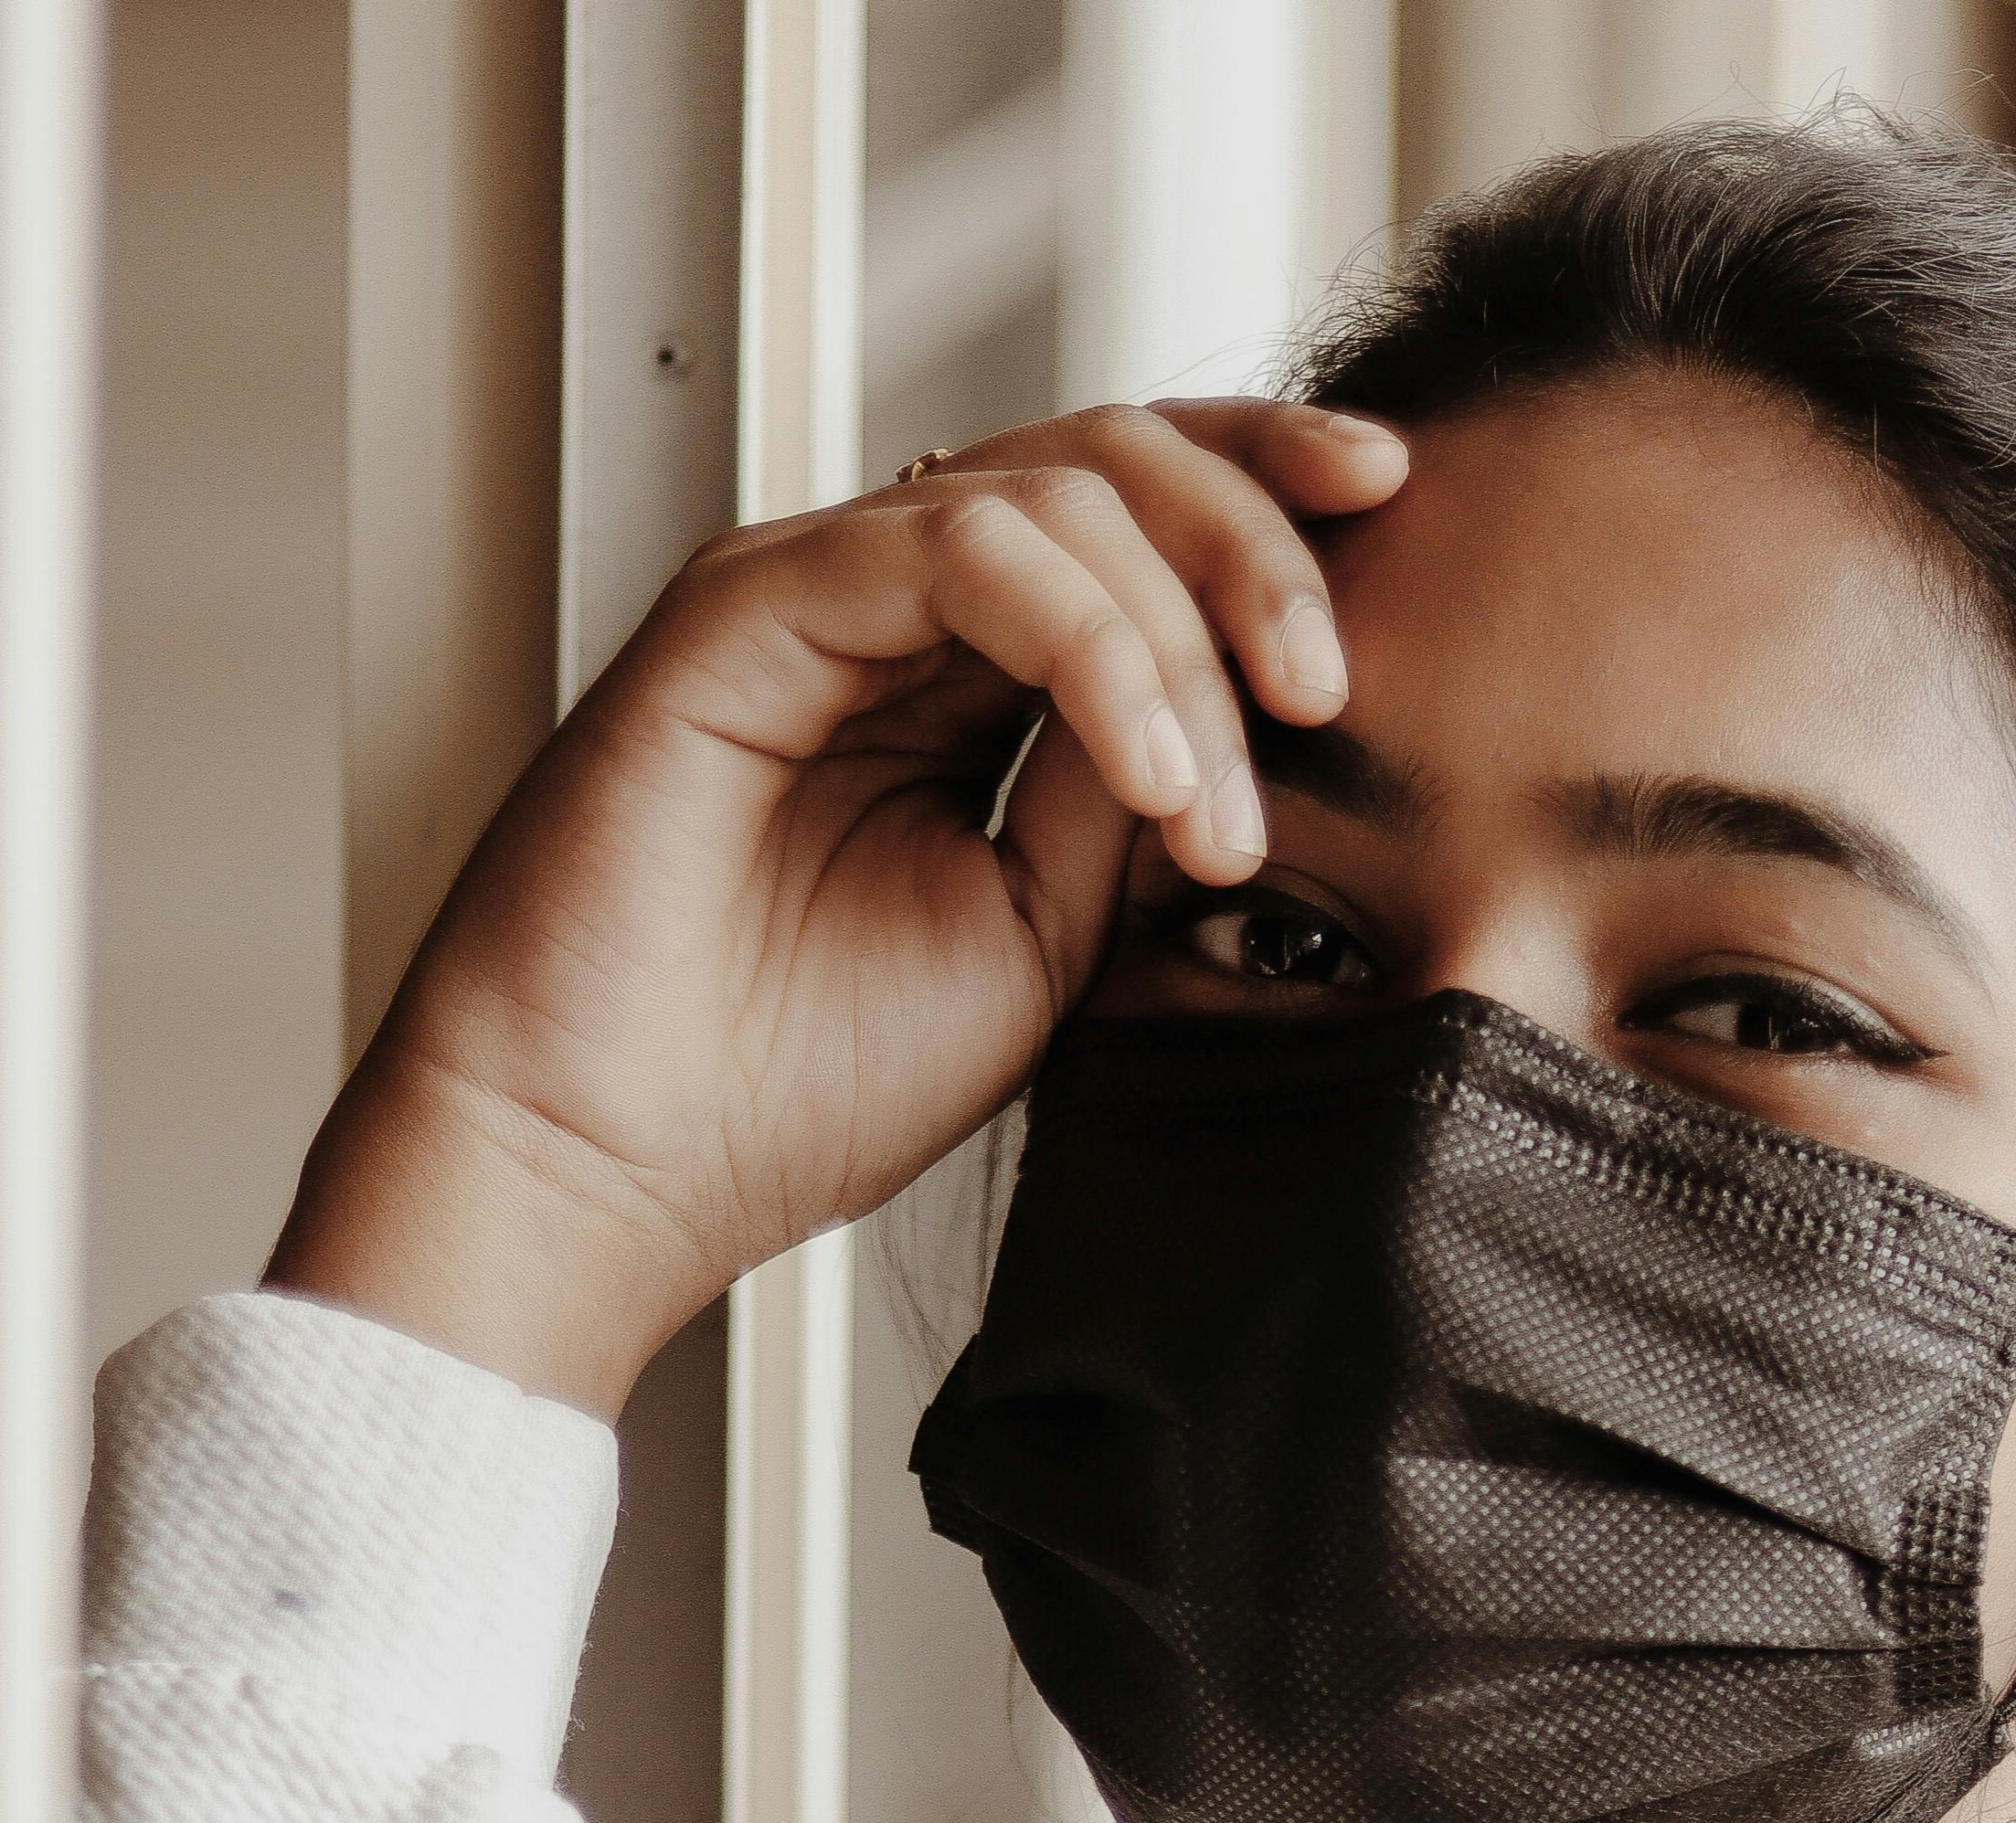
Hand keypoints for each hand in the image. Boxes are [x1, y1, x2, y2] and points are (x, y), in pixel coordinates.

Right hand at [266, 397, 1408, 1416]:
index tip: (1403, 526)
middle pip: (1113, 458)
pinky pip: (955, 548)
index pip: (1137, 520)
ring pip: (1053, 488)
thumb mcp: (1040, 944)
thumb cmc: (789, 1092)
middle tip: (1335, 682)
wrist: (612, 1172)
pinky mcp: (747, 608)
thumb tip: (1248, 698)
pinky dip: (1086, 645)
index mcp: (955, 674)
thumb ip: (1129, 800)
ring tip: (1225, 806)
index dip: (1272, 501)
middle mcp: (884, 606)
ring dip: (1181, 631)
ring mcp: (812, 591)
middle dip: (1258, 541)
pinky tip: (1152, 773)